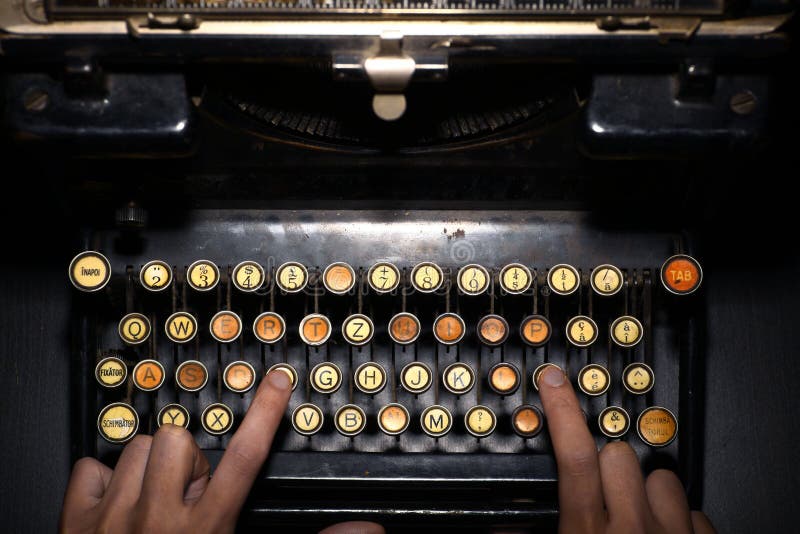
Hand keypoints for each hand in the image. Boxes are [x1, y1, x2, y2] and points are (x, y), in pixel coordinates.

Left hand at [59, 370, 384, 533]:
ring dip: (150, 466)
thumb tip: (366, 531)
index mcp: (208, 528)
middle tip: (191, 491)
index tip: (277, 380)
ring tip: (156, 501)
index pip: (245, 456)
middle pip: (180, 438)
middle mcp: (160, 517)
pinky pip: (91, 468)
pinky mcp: (77, 522)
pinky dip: (104, 481)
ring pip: (139, 446)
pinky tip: (117, 506)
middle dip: (188, 458)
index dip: (266, 412)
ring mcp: (116, 518)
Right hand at [537, 365, 715, 533]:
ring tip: (642, 521)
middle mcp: (632, 531)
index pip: (575, 458)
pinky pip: (696, 512)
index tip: (555, 381)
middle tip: (608, 498)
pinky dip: (682, 521)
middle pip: (619, 456)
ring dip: (650, 493)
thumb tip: (508, 522)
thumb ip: (540, 530)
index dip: (563, 411)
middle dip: (611, 466)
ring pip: (662, 478)